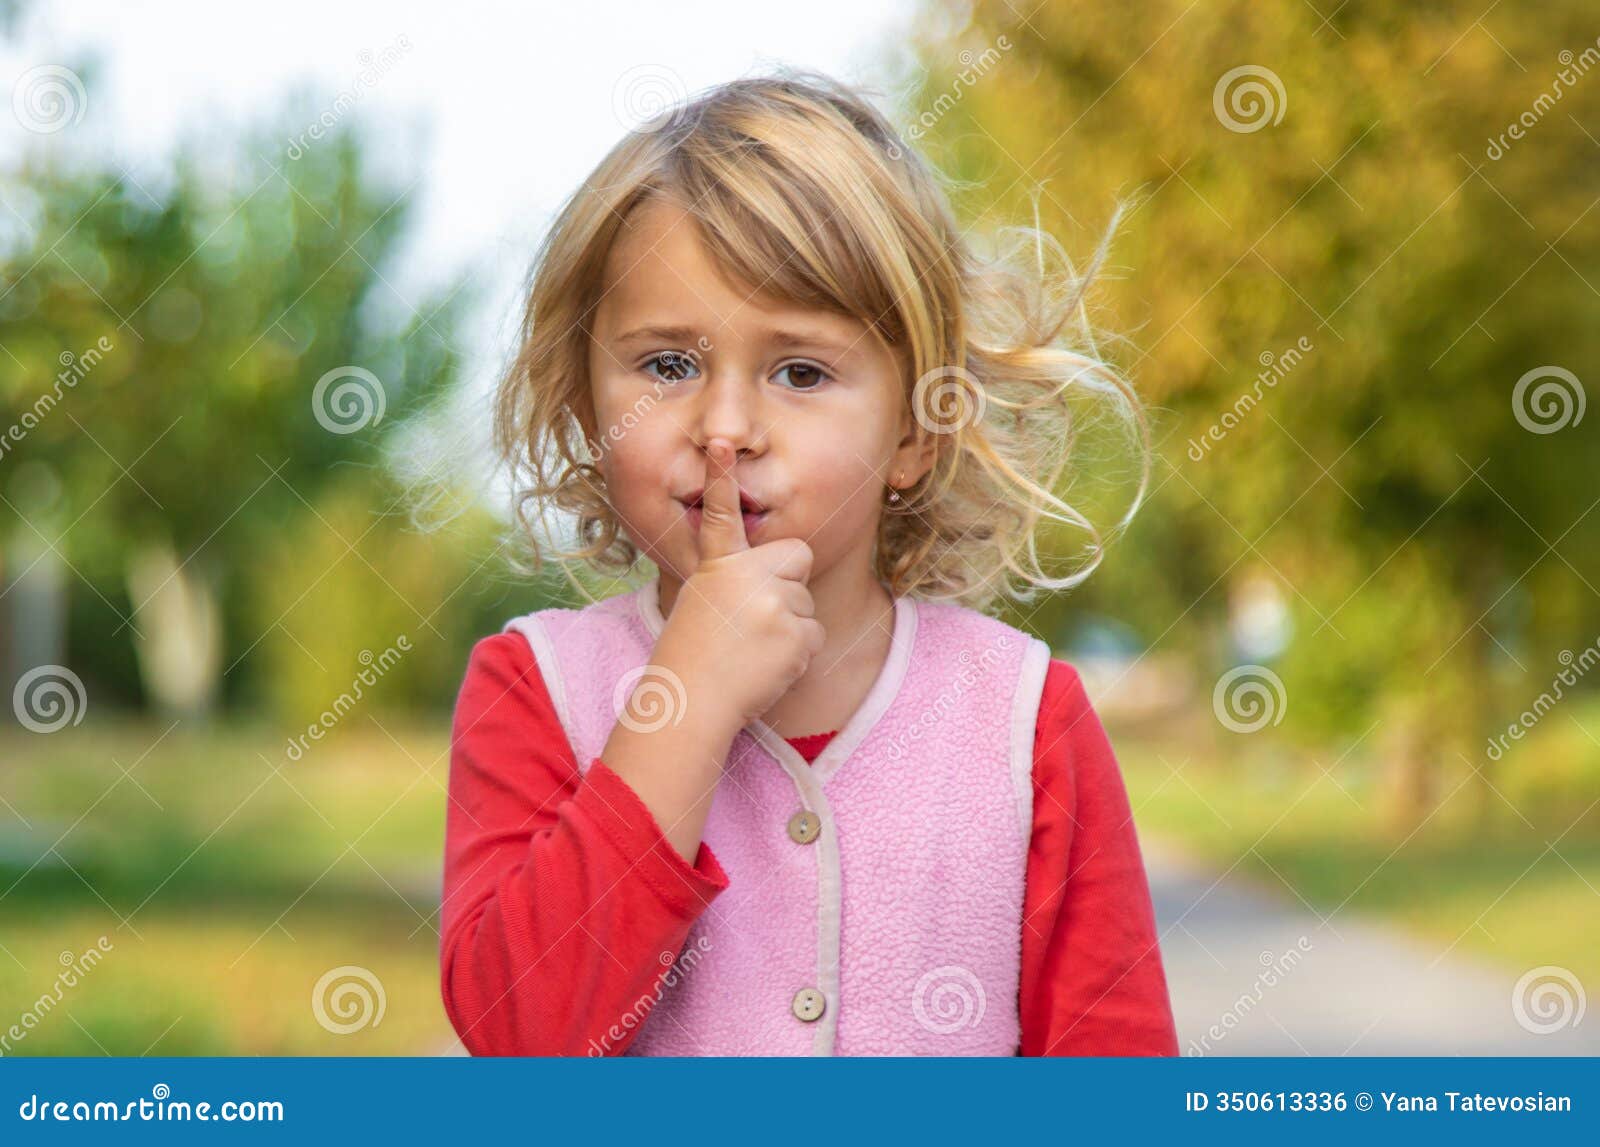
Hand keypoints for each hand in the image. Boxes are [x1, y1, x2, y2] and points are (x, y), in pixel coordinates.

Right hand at [652, 438, 825, 728]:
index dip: (721, 477)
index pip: (721, 513)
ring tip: (751, 649)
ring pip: (806, 603)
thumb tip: (773, 582)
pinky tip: (766, 665)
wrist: (692, 700)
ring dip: (788, 627)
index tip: (721, 443)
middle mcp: (747, 574)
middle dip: (789, 583)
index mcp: (718, 564)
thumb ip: (734, 581)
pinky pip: (814, 636)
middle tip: (755, 617)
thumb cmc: (693, 656)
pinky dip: (796, 654)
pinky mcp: (796, 631)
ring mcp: (774, 601)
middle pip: (798, 558)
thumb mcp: (702, 602)